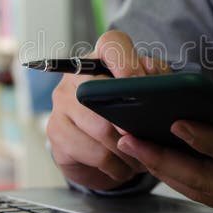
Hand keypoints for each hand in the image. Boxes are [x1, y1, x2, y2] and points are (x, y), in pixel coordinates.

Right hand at [46, 30, 169, 190]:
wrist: (94, 146)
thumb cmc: (125, 111)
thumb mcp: (145, 92)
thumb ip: (156, 79)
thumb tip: (152, 76)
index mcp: (102, 57)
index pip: (112, 44)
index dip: (127, 62)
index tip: (139, 82)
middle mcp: (76, 76)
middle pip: (102, 93)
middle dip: (130, 120)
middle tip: (149, 137)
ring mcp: (61, 103)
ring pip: (100, 128)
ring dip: (128, 150)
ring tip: (143, 158)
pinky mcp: (56, 132)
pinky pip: (92, 153)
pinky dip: (115, 166)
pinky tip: (123, 168)